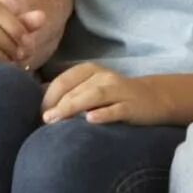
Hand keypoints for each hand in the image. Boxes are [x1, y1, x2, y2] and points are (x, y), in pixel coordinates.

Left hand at [40, 63, 172, 125]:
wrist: (154, 99)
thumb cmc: (114, 97)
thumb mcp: (91, 88)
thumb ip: (68, 92)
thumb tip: (38, 101)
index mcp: (90, 70)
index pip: (63, 80)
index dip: (47, 96)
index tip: (38, 115)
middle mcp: (103, 77)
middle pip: (75, 89)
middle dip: (56, 105)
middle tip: (42, 121)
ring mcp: (119, 91)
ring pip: (93, 96)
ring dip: (71, 107)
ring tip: (54, 119)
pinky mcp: (132, 106)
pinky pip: (116, 109)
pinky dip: (103, 113)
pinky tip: (91, 120)